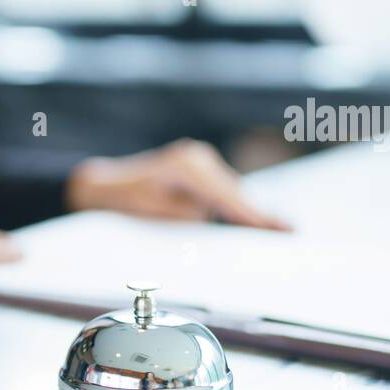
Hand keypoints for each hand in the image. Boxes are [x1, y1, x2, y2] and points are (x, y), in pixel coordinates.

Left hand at [66, 139, 289, 229]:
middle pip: (235, 193)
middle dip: (256, 215)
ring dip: (244, 211)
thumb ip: (190, 218)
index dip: (255, 215)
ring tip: (278, 229)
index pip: (229, 197)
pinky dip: (231, 206)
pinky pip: (220, 190)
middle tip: (289, 231)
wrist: (100, 187)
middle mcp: (197, 158)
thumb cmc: (122, 202)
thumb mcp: (157, 213)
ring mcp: (197, 160)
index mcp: (189, 166)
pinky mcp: (196, 167)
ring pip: (230, 192)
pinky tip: (251, 220)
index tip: (279, 228)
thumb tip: (216, 222)